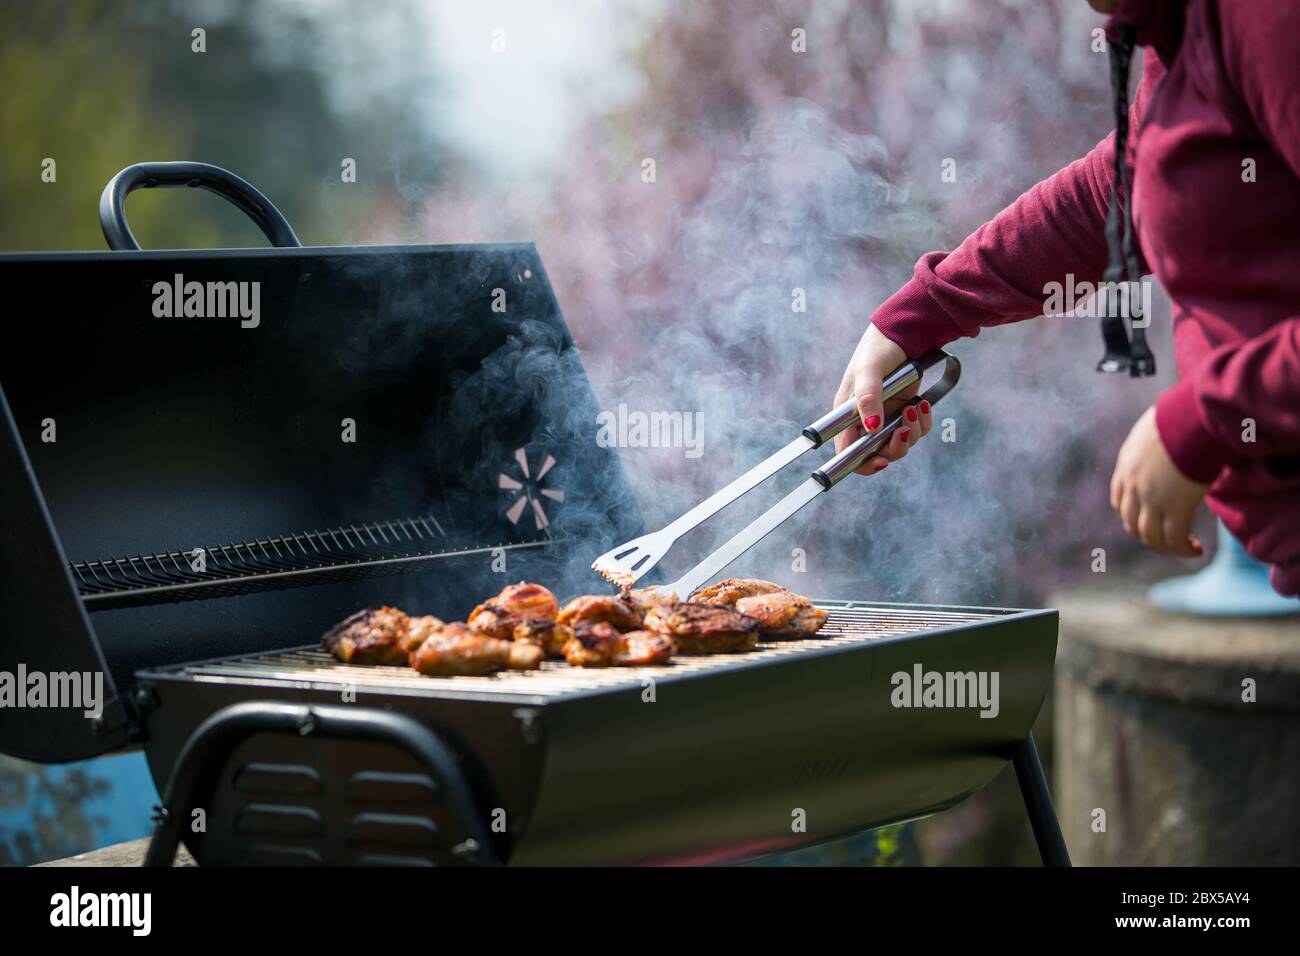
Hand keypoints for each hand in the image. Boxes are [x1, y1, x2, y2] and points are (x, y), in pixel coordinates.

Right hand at [832, 324, 933, 475]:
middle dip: (893, 448)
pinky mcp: (904, 411)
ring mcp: (886, 417)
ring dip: (911, 433)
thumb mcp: (869, 371)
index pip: (847, 452)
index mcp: (847, 414)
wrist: (904, 332)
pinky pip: (916, 430)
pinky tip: (922, 404)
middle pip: (876, 454)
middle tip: (904, 432)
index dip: (861, 463)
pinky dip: (923, 423)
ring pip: (899, 444)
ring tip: (915, 408)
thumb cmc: (877, 350)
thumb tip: (871, 428)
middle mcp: (865, 420)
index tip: (880, 462)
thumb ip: (868, 398)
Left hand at [1110, 405, 1207, 556]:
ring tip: (1186, 548)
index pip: (1120, 501)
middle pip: (1131, 523)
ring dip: (1167, 547)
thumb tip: (1175, 441)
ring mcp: (1151, 499)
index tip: (1152, 518)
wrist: (1191, 420)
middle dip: (1149, 535)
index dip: (1133, 514)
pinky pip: (1174, 539)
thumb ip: (1157, 444)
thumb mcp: (1156, 429)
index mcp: (1126, 467)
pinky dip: (1183, 549)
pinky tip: (1196, 549)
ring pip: (1150, 537)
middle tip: (1170, 539)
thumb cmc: (1181, 417)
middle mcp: (1133, 486)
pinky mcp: (1173, 508)